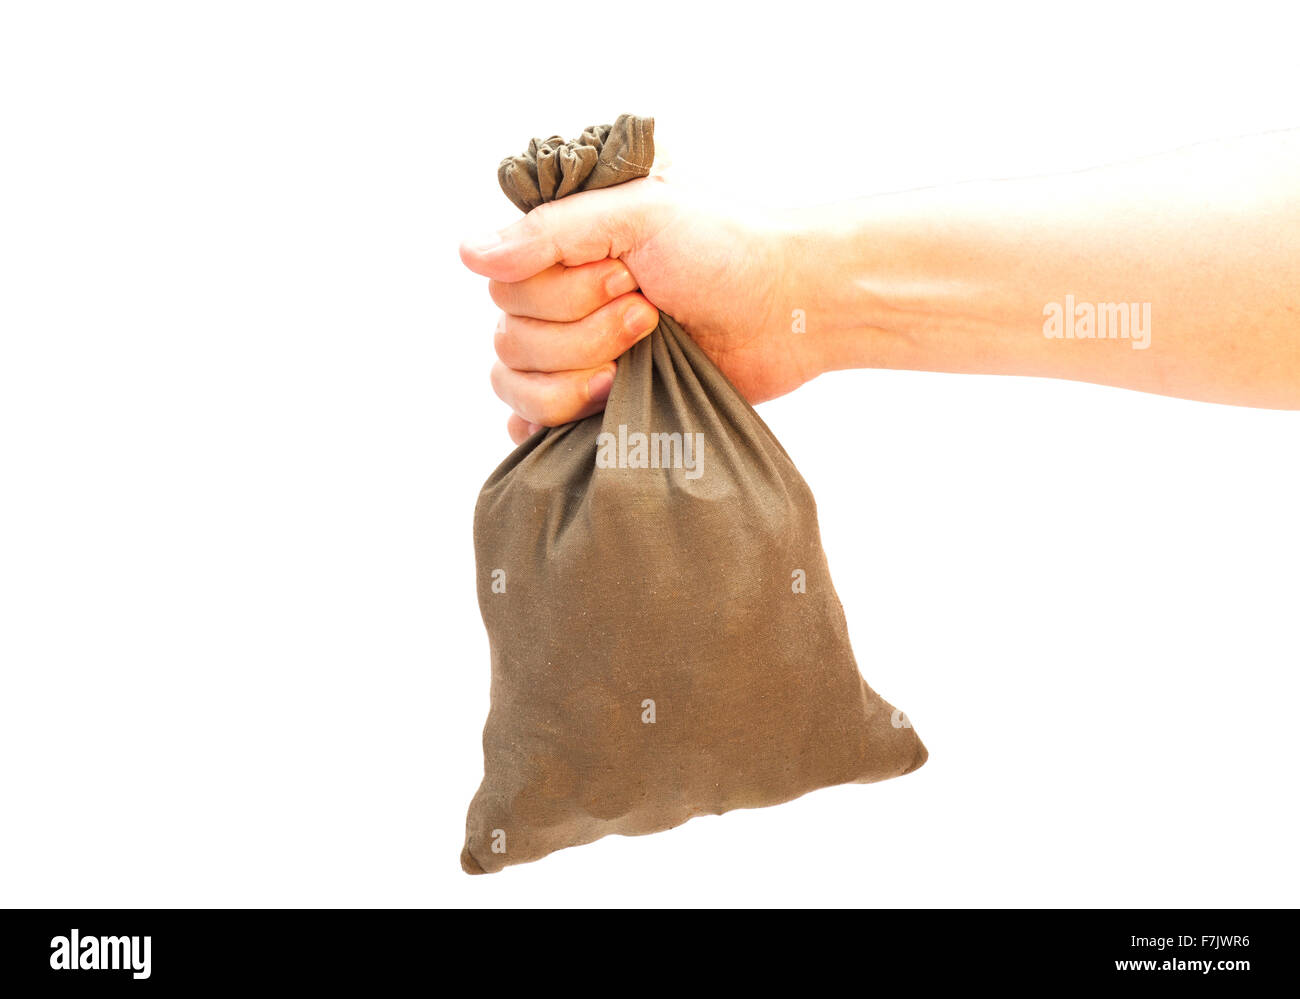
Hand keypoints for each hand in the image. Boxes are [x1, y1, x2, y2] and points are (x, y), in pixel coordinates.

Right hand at [460, 175, 819, 442]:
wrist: (791, 310)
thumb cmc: (726, 251)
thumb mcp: (640, 215)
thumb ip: (550, 233)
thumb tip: (467, 253)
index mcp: (560, 251)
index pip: (505, 288)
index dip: (564, 295)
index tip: (630, 277)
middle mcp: (556, 302)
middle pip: (511, 340)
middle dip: (586, 333)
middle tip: (650, 312)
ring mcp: (574, 356)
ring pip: (517, 386)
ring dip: (583, 377)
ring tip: (647, 352)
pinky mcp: (595, 404)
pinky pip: (530, 428)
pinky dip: (548, 425)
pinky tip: (592, 409)